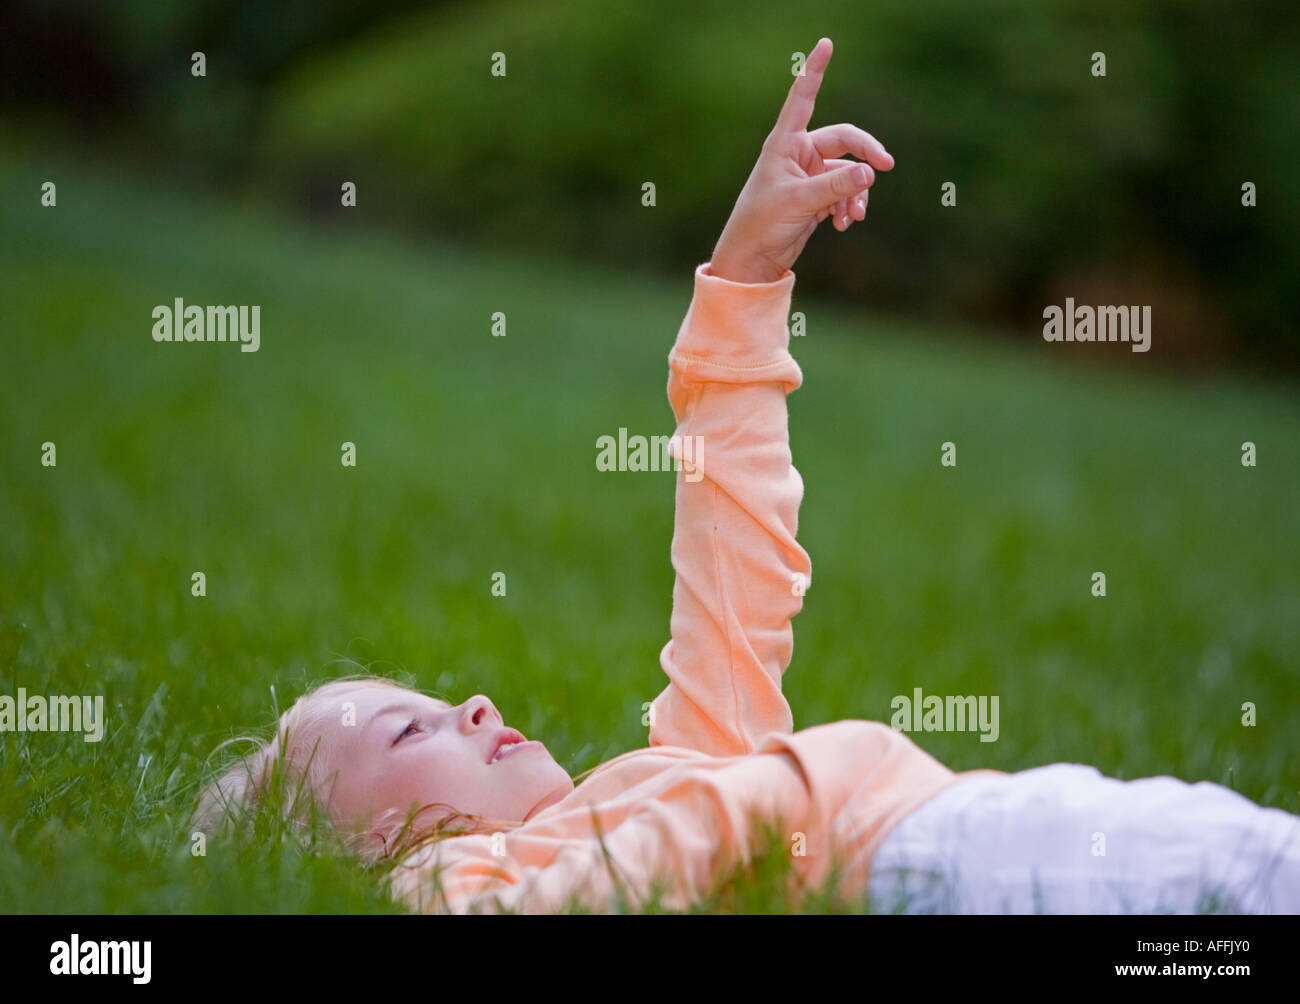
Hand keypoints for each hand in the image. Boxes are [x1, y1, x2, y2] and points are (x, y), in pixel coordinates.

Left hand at [710, 37, 893, 284]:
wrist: (753, 259)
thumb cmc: (762, 223)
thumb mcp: (799, 202)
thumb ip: (835, 186)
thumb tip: (870, 173)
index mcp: (785, 143)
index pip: (803, 98)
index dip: (815, 71)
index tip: (825, 43)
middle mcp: (799, 154)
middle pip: (845, 141)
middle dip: (866, 154)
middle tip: (886, 166)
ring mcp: (810, 176)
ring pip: (849, 173)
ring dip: (856, 193)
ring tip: (855, 217)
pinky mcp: (817, 198)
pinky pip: (845, 193)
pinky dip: (849, 207)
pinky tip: (845, 225)